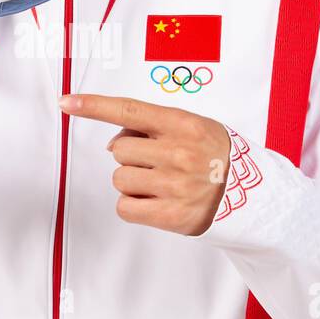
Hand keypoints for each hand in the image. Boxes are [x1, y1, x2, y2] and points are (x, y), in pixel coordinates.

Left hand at [57, 93, 231, 235]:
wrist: (253, 196)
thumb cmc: (216, 156)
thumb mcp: (194, 127)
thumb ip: (154, 128)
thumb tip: (113, 143)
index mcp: (183, 124)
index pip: (129, 111)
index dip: (94, 105)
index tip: (67, 102)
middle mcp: (179, 153)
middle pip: (118, 151)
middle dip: (130, 157)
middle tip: (157, 163)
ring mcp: (175, 186)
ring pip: (120, 180)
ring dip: (133, 182)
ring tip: (162, 183)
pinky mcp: (172, 216)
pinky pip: (125, 207)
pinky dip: (134, 206)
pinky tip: (157, 202)